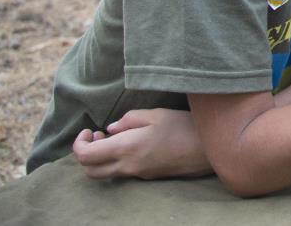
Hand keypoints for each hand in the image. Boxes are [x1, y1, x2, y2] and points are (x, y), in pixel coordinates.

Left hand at [72, 108, 211, 179]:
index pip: (85, 156)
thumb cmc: (185, 126)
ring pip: (105, 174)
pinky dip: (117, 161)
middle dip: (86, 154)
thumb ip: (129, 119)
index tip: (90, 130)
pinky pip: (123, 173)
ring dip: (101, 159)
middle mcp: (128, 165)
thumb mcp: (156, 114)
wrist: (211, 150)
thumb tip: (111, 128)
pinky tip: (133, 144)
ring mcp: (138, 174)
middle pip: (90, 171)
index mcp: (127, 148)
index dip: (79, 143)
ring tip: (115, 139)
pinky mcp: (148, 176)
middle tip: (99, 136)